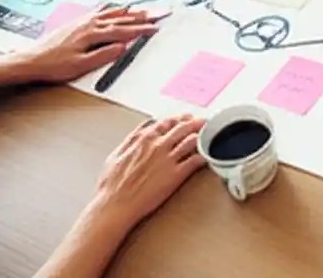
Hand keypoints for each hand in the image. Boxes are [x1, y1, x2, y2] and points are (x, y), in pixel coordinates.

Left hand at [0, 7, 162, 87]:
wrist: (30, 59)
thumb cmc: (53, 65)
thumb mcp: (80, 65)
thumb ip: (103, 55)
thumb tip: (123, 46)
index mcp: (92, 33)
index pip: (123, 30)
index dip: (141, 29)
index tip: (157, 28)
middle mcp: (89, 23)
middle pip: (121, 17)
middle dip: (142, 15)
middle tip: (160, 13)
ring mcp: (82, 21)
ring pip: (112, 13)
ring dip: (130, 11)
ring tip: (144, 9)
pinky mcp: (76, 22)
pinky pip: (100, 11)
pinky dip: (112, 9)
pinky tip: (115, 7)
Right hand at [90, 115, 207, 230]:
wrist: (115, 204)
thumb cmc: (112, 184)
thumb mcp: (116, 153)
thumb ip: (132, 138)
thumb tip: (144, 128)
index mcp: (144, 138)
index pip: (168, 121)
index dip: (179, 119)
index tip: (185, 119)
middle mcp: (158, 145)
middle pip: (184, 127)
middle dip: (196, 123)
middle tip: (203, 123)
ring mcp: (168, 159)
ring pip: (192, 140)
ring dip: (203, 136)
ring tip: (210, 135)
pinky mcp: (176, 175)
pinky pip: (196, 160)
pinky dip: (204, 155)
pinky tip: (208, 155)